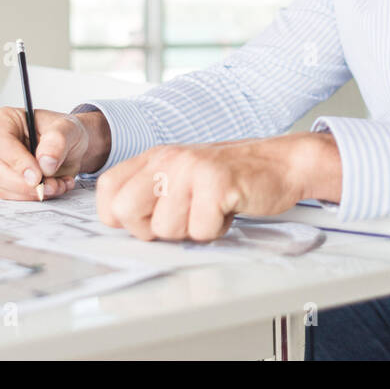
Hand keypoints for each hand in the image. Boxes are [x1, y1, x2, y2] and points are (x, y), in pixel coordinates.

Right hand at [0, 107, 108, 200]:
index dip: (17, 161)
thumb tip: (45, 162)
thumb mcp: (68, 128)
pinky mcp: (4, 182)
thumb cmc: (64, 131)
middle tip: (51, 185)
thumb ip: (57, 141)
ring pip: (3, 187)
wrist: (72, 147)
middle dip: (26, 184)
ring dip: (33, 193)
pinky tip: (54, 187)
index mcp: (3, 119)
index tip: (37, 176)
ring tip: (58, 184)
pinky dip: (35, 197)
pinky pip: (13, 196)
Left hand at [96, 134, 319, 241]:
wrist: (281, 163)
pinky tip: (227, 209)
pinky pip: (201, 230)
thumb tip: (120, 222)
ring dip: (192, 230)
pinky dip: (217, 230)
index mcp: (155, 158)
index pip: (108, 192)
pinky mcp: (218, 183)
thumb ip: (150, 193)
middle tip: (182, 218)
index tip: (147, 220)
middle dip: (152, 230)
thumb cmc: (230, 177)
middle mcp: (168, 159)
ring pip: (166, 228)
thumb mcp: (181, 177)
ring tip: (210, 209)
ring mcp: (192, 169)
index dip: (122, 217)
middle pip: (126, 212)